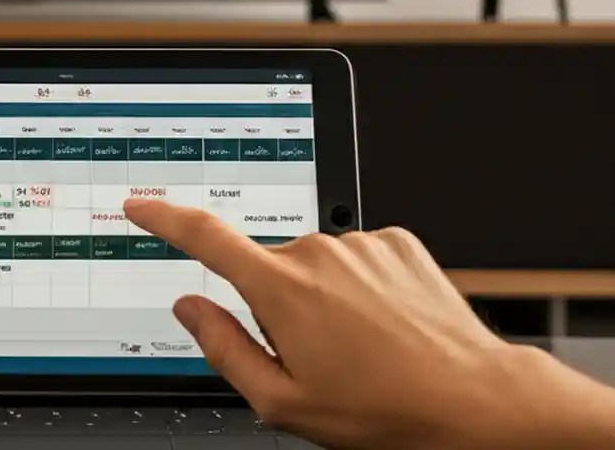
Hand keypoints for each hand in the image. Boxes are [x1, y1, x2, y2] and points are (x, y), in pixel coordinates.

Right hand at [124, 199, 614, 449]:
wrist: (472, 401)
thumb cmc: (383, 410)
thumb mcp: (282, 401)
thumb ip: (223, 347)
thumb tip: (190, 308)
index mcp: (281, 290)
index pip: (204, 236)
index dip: (163, 216)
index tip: (142, 204)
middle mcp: (318, 253)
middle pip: (267, 265)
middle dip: (277, 302)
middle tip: (313, 352)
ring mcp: (361, 243)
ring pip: (314, 263)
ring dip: (322, 295)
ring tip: (360, 344)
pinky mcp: (397, 241)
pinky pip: (356, 256)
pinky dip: (359, 285)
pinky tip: (383, 323)